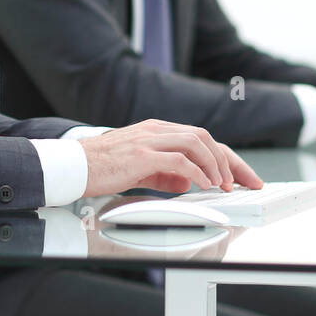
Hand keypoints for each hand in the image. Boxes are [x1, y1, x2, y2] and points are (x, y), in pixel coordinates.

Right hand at [80, 119, 263, 197]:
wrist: (73, 166)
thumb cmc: (101, 168)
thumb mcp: (140, 170)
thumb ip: (165, 175)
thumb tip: (188, 182)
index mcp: (156, 130)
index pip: (200, 138)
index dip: (225, 156)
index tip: (242, 174)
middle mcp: (156, 130)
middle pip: (204, 137)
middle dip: (228, 160)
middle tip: (242, 181)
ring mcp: (149, 140)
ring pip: (196, 143)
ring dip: (215, 166)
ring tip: (223, 185)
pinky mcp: (142, 155)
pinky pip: (180, 160)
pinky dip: (197, 172)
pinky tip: (204, 184)